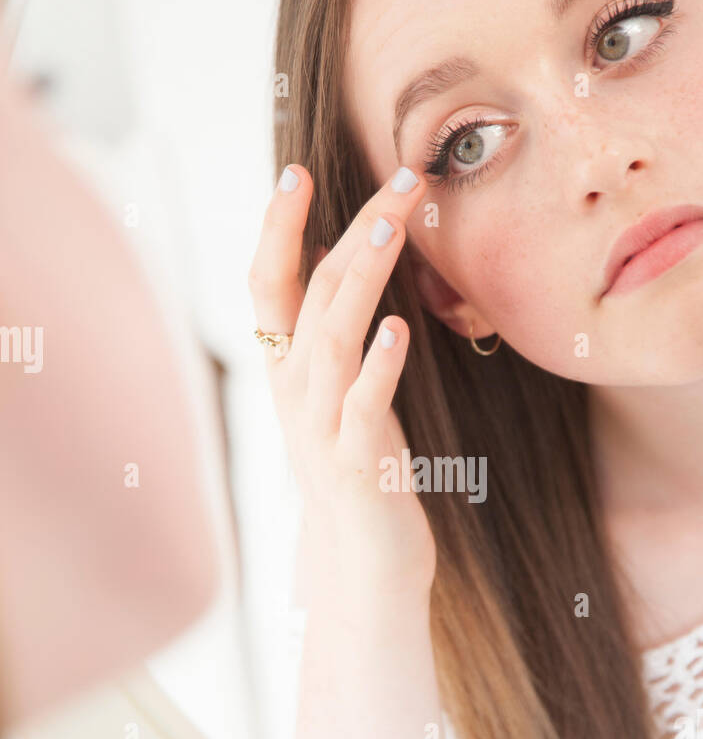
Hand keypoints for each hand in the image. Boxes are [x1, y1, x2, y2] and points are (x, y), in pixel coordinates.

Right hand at [248, 163, 435, 604]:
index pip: (268, 284)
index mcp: (288, 371)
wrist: (362, 568)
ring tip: (389, 228)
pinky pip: (362, 410)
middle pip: (307, 296)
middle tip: (393, 179)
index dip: (277, 227)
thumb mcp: (335, 394)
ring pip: (330, 340)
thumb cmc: (358, 470)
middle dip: (345, 230)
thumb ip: (327, 331)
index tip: (296, 170)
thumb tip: (331, 255)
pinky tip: (398, 329)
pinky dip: (378, 368)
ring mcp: (322, 429)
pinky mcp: (358, 467)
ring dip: (358, 279)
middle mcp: (295, 393)